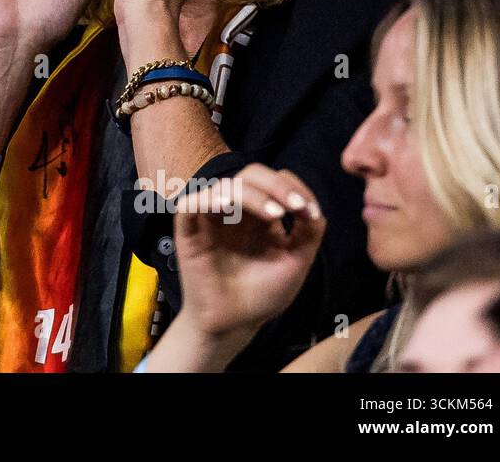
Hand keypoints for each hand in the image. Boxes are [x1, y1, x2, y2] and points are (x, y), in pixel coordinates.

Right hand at [172, 164, 324, 342]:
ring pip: (225, 186)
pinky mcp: (188, 230)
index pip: (273, 182)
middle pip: (250, 175)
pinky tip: (227, 206)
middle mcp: (235, 213)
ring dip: (253, 194)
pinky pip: (190, 203)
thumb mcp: (295, 262)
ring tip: (276, 215)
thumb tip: (311, 206)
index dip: (292, 187)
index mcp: (259, 216)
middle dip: (276, 185)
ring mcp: (211, 219)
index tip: (309, 211)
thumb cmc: (262, 296)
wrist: (234, 324)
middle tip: (296, 206)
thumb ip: (308, 232)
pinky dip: (208, 199)